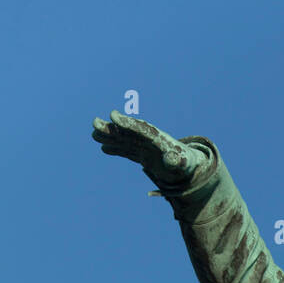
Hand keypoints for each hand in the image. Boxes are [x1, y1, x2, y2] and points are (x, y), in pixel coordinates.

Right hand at [91, 110, 206, 184]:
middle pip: (128, 132)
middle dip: (112, 128)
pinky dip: (115, 149)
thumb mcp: (185, 163)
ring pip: (124, 140)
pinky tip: (103, 147)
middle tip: (94, 122)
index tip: (113, 115)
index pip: (140, 128)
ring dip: (109, 136)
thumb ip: (177, 160)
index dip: (126, 123)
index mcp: (157, 138)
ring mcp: (144, 146)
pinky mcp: (142, 154)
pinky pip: (126, 150)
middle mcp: (148, 140)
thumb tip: (171, 159)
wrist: (190, 167)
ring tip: (93, 133)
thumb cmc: (188, 164)